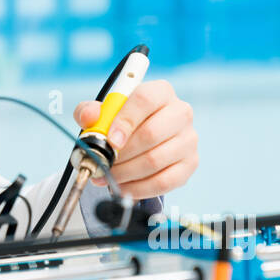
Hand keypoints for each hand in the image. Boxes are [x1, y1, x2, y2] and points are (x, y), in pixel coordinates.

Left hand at [72, 80, 197, 199]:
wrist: (142, 139)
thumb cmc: (124, 122)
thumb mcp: (103, 113)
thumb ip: (89, 111)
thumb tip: (89, 117)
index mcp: (160, 92)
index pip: (145, 101)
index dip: (125, 121)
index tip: (110, 141)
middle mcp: (180, 112)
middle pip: (151, 134)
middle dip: (122, 154)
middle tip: (103, 163)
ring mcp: (188, 139)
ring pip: (156, 160)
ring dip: (126, 173)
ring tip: (108, 175)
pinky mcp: (190, 163)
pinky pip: (164, 181)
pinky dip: (139, 188)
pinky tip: (123, 187)